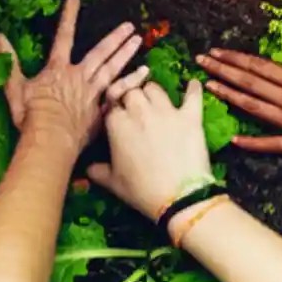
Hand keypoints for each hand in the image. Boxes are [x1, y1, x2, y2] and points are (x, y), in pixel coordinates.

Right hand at [0, 0, 147, 151]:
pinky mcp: (101, 111)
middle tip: (130, 26)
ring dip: (126, 54)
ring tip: (138, 41)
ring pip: (113, 69)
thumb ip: (7, 60)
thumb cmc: (30, 116)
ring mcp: (93, 94)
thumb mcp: (14, 86)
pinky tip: (144, 75)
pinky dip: (132, 83)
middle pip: (100, 53)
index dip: (69, 17)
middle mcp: (79, 77)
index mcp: (58, 70)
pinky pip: (120, 94)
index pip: (63, 37)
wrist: (50, 141)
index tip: (75, 0)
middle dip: (114, 38)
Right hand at [87, 80, 211, 221]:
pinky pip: (192, 95)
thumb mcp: (114, 183)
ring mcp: (166, 111)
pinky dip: (192, 89)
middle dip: (131, 98)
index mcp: (117, 123)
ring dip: (152, 93)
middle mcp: (140, 110)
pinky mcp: (189, 116)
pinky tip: (192, 84)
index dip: (114, 111)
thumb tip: (88, 169)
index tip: (117, 119)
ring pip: (155, 88)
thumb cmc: (141, 190)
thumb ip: (98, 171)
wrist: (178, 197)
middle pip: (131, 91)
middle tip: (135, 110)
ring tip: (155, 100)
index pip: (111, 104)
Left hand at [198, 29, 281, 159]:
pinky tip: (234, 139)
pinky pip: (270, 144)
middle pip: (249, 83)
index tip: (214, 52)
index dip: (233, 58)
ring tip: (209, 88)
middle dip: (222, 72)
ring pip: (252, 109)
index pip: (257, 66)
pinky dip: (251, 142)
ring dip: (229, 97)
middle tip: (200, 63)